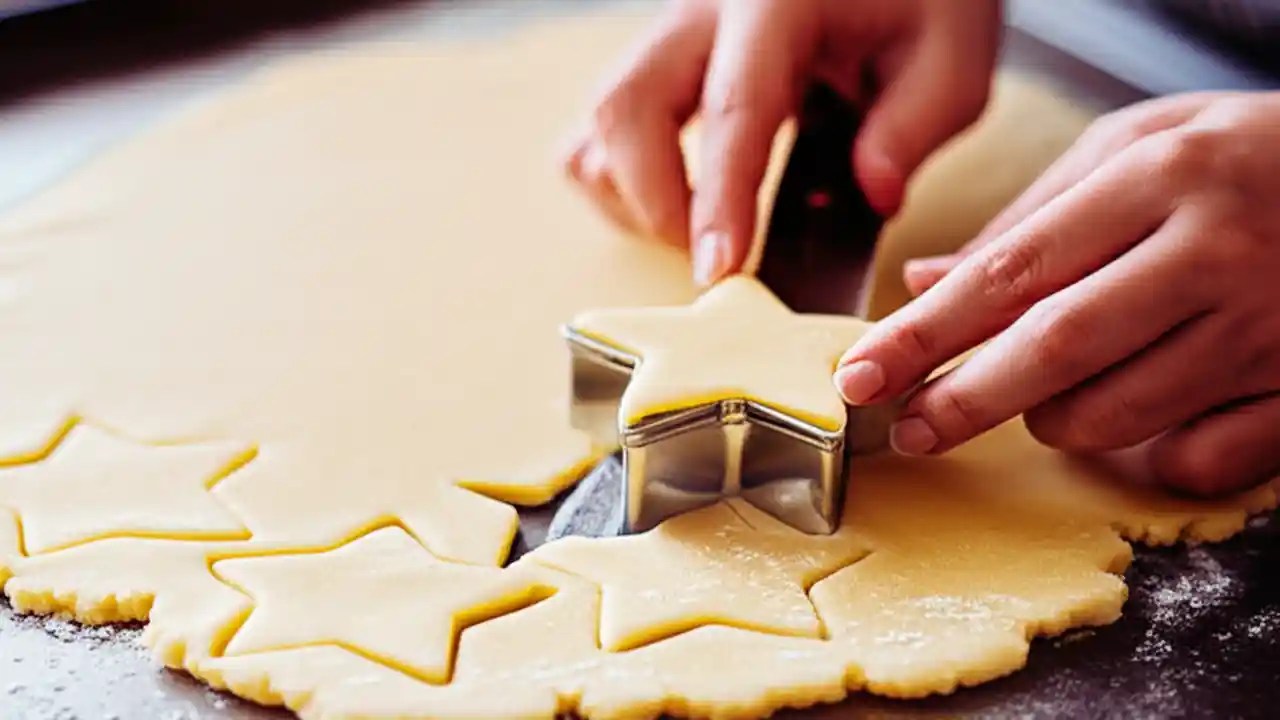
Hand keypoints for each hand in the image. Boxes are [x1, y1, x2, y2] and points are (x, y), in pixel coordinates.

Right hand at [562, 0, 1000, 284]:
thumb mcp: (952, 55)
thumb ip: (914, 126)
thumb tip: (873, 194)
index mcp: (778, 3)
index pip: (734, 107)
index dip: (719, 197)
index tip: (718, 269)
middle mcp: (705, 10)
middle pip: (627, 107)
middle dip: (656, 202)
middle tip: (718, 258)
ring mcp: (672, 33)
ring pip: (604, 119)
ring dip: (635, 192)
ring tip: (702, 226)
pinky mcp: (660, 59)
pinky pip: (603, 125)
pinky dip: (623, 177)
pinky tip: (680, 197)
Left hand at [834, 92, 1279, 495]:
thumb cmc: (1245, 159)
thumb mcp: (1138, 148)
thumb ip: (1030, 218)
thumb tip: (926, 282)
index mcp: (1157, 179)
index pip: (1011, 270)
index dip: (925, 333)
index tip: (862, 372)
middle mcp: (1210, 253)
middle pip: (1054, 352)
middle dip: (963, 402)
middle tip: (910, 429)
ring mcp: (1263, 328)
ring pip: (1114, 417)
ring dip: (1054, 421)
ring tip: (1048, 393)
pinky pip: (1195, 460)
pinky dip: (1147, 455)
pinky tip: (1146, 415)